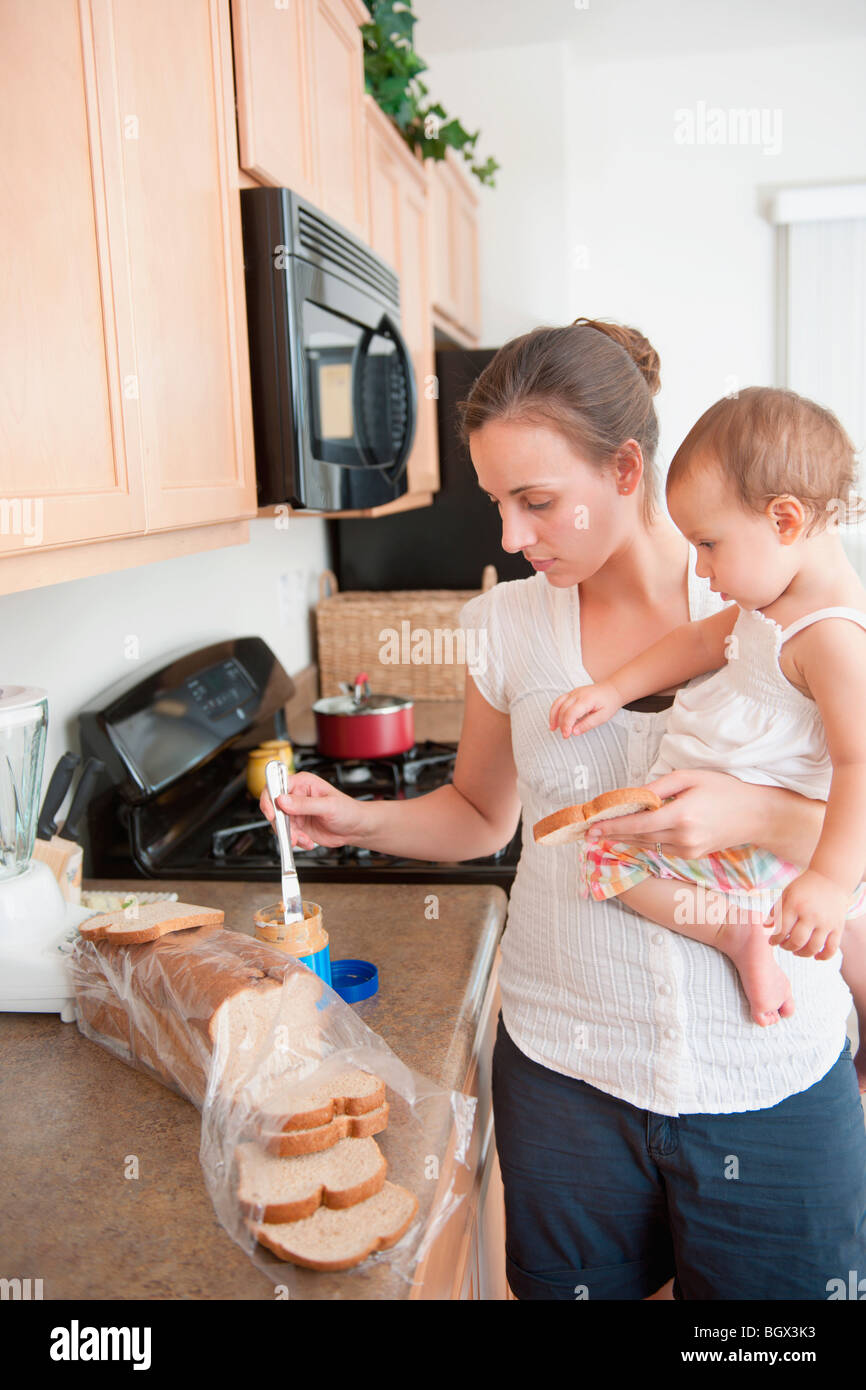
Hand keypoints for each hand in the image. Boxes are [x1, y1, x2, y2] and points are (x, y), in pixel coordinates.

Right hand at [259, 772, 368, 849]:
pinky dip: (296, 841)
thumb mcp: (328, 806)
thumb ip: (304, 804)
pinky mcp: (298, 826)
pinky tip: (308, 842)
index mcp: (302, 783)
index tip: (272, 814)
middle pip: (274, 807)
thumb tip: (282, 800)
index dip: (270, 799)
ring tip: (304, 840)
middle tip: (292, 834)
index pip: (277, 785)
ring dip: (290, 835)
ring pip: (279, 824)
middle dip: (281, 824)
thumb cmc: (348, 811)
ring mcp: (296, 812)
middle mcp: (296, 796)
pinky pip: (287, 834)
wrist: (356, 828)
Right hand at [549, 681, 622, 737]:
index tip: (566, 735)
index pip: (571, 713)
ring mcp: (573, 692)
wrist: (613, 689)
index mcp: (586, 699)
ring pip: (558, 703)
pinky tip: (555, 719)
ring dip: (553, 716)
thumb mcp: (603, 716)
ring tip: (553, 728)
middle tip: (565, 735)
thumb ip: (588, 724)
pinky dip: (555, 710)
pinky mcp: (572, 693)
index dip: (566, 725)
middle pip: (563, 709)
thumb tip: (575, 732)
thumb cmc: (609, 701)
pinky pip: (559, 701)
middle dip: (561, 724)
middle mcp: (577, 694)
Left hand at [582, 767, 761, 858]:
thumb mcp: (690, 778)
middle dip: (613, 835)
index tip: (592, 827)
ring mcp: (688, 850)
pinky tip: (631, 837)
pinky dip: (645, 842)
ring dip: (625, 840)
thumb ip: (659, 787)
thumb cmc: (724, 790)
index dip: (613, 826)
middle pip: (638, 838)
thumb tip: (634, 795)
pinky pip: (662, 849)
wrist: (757, 816)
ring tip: (603, 835)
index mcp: (681, 815)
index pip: (638, 824)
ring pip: (648, 846)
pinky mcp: (693, 856)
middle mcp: (683, 837)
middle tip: (588, 833)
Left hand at [766, 869, 847, 958]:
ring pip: (813, 947)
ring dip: (802, 953)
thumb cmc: (804, 887)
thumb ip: (776, 911)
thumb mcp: (787, 894)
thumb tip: (765, 927)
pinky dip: (824, 956)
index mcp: (795, 905)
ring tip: (797, 951)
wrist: (830, 878)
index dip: (775, 940)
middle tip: (784, 945)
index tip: (772, 942)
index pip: (782, 930)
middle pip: (797, 941)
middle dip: (787, 947)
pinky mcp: (838, 927)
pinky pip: (832, 948)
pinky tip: (816, 956)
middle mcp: (811, 915)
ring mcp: (826, 922)